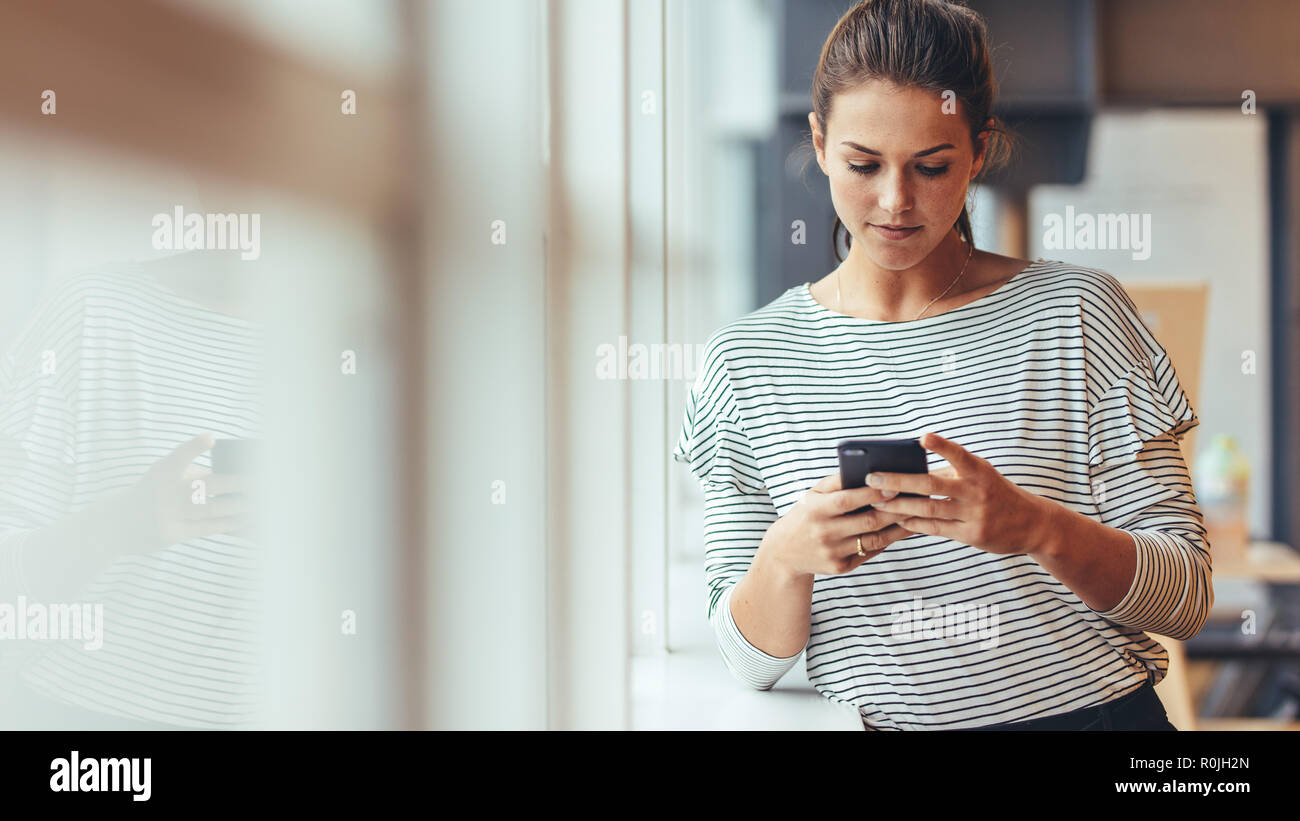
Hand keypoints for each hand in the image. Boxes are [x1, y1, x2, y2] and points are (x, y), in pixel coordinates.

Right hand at [108, 433, 257, 555]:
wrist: (116, 524)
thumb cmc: (151, 493)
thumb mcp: (163, 476)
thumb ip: (193, 472)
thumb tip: (234, 475)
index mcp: (163, 471)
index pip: (179, 457)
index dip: (194, 447)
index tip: (211, 438)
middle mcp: (165, 492)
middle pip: (208, 485)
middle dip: (238, 483)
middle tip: (264, 480)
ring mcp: (168, 514)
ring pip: (213, 508)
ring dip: (240, 505)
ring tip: (263, 502)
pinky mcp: (173, 534)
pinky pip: (208, 527)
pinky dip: (230, 523)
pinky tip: (247, 520)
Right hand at [758, 470, 913, 578]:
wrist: (784, 552)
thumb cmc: (805, 515)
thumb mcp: (812, 494)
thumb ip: (837, 481)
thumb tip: (868, 469)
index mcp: (816, 510)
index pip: (847, 500)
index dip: (872, 493)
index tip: (894, 485)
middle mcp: (824, 533)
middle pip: (868, 521)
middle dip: (895, 510)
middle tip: (917, 499)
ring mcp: (833, 553)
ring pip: (875, 539)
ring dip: (899, 527)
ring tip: (916, 514)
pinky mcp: (841, 567)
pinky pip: (870, 552)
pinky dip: (888, 541)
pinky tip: (902, 530)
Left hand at [867, 432, 1055, 555]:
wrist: (1033, 524)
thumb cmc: (996, 493)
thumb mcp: (982, 475)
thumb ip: (952, 472)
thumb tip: (911, 469)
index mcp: (979, 471)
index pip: (959, 455)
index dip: (942, 446)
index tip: (923, 437)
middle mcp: (977, 491)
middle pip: (931, 484)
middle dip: (899, 481)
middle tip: (872, 477)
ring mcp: (974, 514)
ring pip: (928, 509)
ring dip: (899, 505)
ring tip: (876, 500)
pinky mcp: (972, 535)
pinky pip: (936, 528)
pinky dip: (914, 523)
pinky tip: (897, 518)